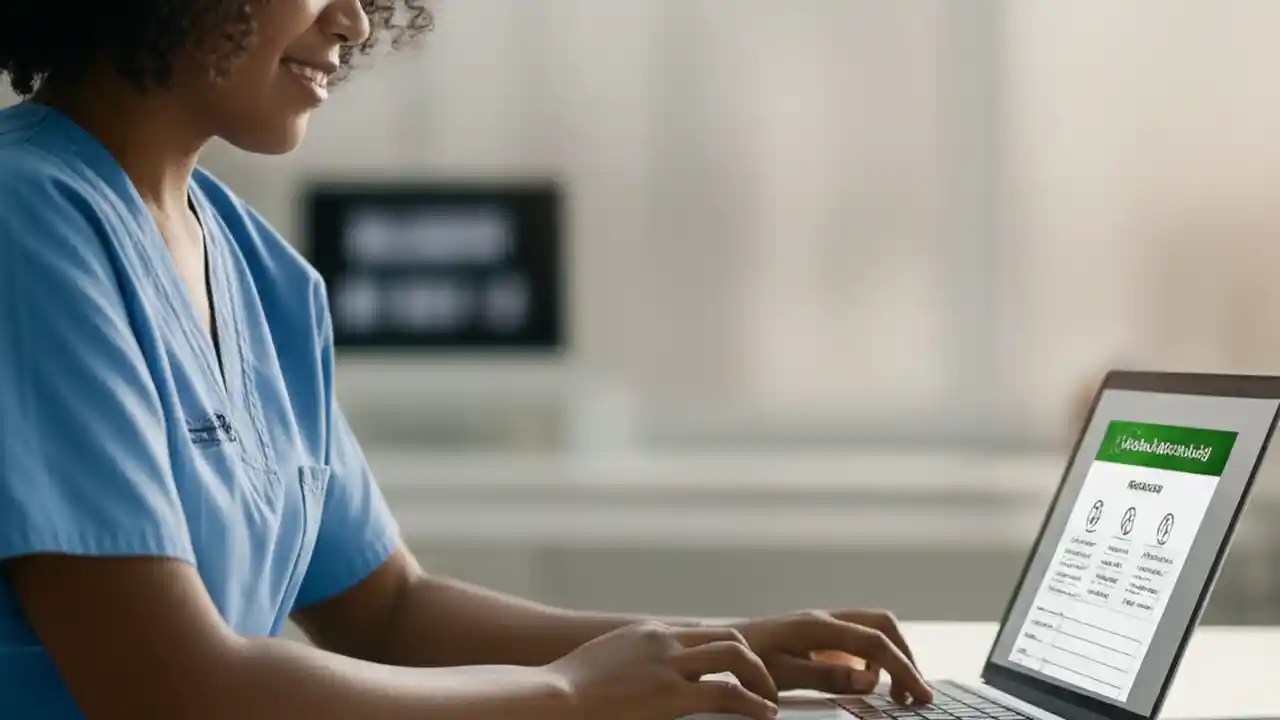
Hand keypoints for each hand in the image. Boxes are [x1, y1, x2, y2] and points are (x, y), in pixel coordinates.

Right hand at [547, 621, 779, 719]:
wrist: (549, 698)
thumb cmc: (565, 691)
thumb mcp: (602, 666)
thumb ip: (627, 666)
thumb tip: (634, 687)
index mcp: (646, 633)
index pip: (701, 633)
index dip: (729, 650)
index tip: (741, 667)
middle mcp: (662, 640)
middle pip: (726, 638)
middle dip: (753, 660)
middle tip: (764, 683)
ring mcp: (667, 665)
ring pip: (734, 657)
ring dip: (760, 678)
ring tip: (770, 701)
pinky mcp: (670, 694)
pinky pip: (727, 693)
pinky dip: (753, 703)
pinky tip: (764, 713)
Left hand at [733, 609, 932, 705]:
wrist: (718, 644)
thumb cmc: (744, 661)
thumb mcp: (781, 675)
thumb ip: (825, 677)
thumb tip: (869, 681)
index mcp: (818, 626)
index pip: (875, 643)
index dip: (903, 669)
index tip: (920, 695)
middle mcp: (825, 617)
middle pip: (883, 624)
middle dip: (906, 656)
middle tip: (914, 694)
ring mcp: (823, 621)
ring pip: (874, 627)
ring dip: (892, 655)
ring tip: (896, 692)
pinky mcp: (819, 631)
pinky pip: (859, 636)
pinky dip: (874, 656)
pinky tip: (868, 681)